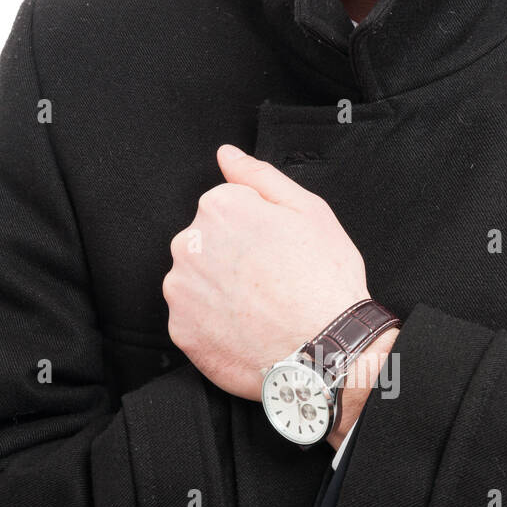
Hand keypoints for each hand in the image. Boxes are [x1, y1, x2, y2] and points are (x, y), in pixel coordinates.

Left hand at [164, 145, 372, 400]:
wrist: (326, 351)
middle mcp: (189, 244)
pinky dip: (216, 327)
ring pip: (197, 283)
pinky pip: (195, 322)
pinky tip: (248, 330)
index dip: (258, 231)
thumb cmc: (325, 282)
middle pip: (207, 245)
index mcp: (219, 207)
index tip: (277, 252)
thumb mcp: (309, 210)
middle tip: (272, 283)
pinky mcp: (182, 331)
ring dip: (221, 293)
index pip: (226, 209)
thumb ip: (259, 176)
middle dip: (233, 260)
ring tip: (261, 310)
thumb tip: (227, 155)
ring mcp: (181, 290)